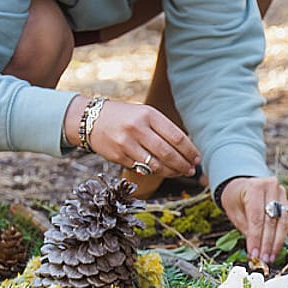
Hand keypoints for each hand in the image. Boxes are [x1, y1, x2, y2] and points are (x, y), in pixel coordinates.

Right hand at [71, 97, 200, 177]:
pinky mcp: (119, 156)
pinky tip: (163, 171)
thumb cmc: (125, 117)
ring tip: (180, 173)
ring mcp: (127, 143)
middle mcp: (138, 128)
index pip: (177, 137)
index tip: (197, 158)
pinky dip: (156, 172)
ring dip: (172, 172)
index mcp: (148, 114)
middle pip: (168, 153)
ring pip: (156, 165)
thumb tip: (187, 150)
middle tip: (191, 170)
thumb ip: (163, 129)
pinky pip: (142, 169)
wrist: (91, 119)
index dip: (190, 151)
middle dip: (183, 164)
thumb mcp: (144, 114)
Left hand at [218, 176, 287, 263]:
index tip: (254, 254)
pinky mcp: (287, 203)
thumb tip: (255, 251)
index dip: (256, 238)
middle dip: (266, 243)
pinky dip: (281, 238)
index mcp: (255, 187)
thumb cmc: (236, 199)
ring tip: (270, 257)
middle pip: (271, 221)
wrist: (242, 187)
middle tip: (262, 259)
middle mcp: (271, 188)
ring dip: (276, 243)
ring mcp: (281, 194)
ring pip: (282, 223)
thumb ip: (246, 229)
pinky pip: (286, 223)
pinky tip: (275, 249)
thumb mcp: (234, 212)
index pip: (257, 218)